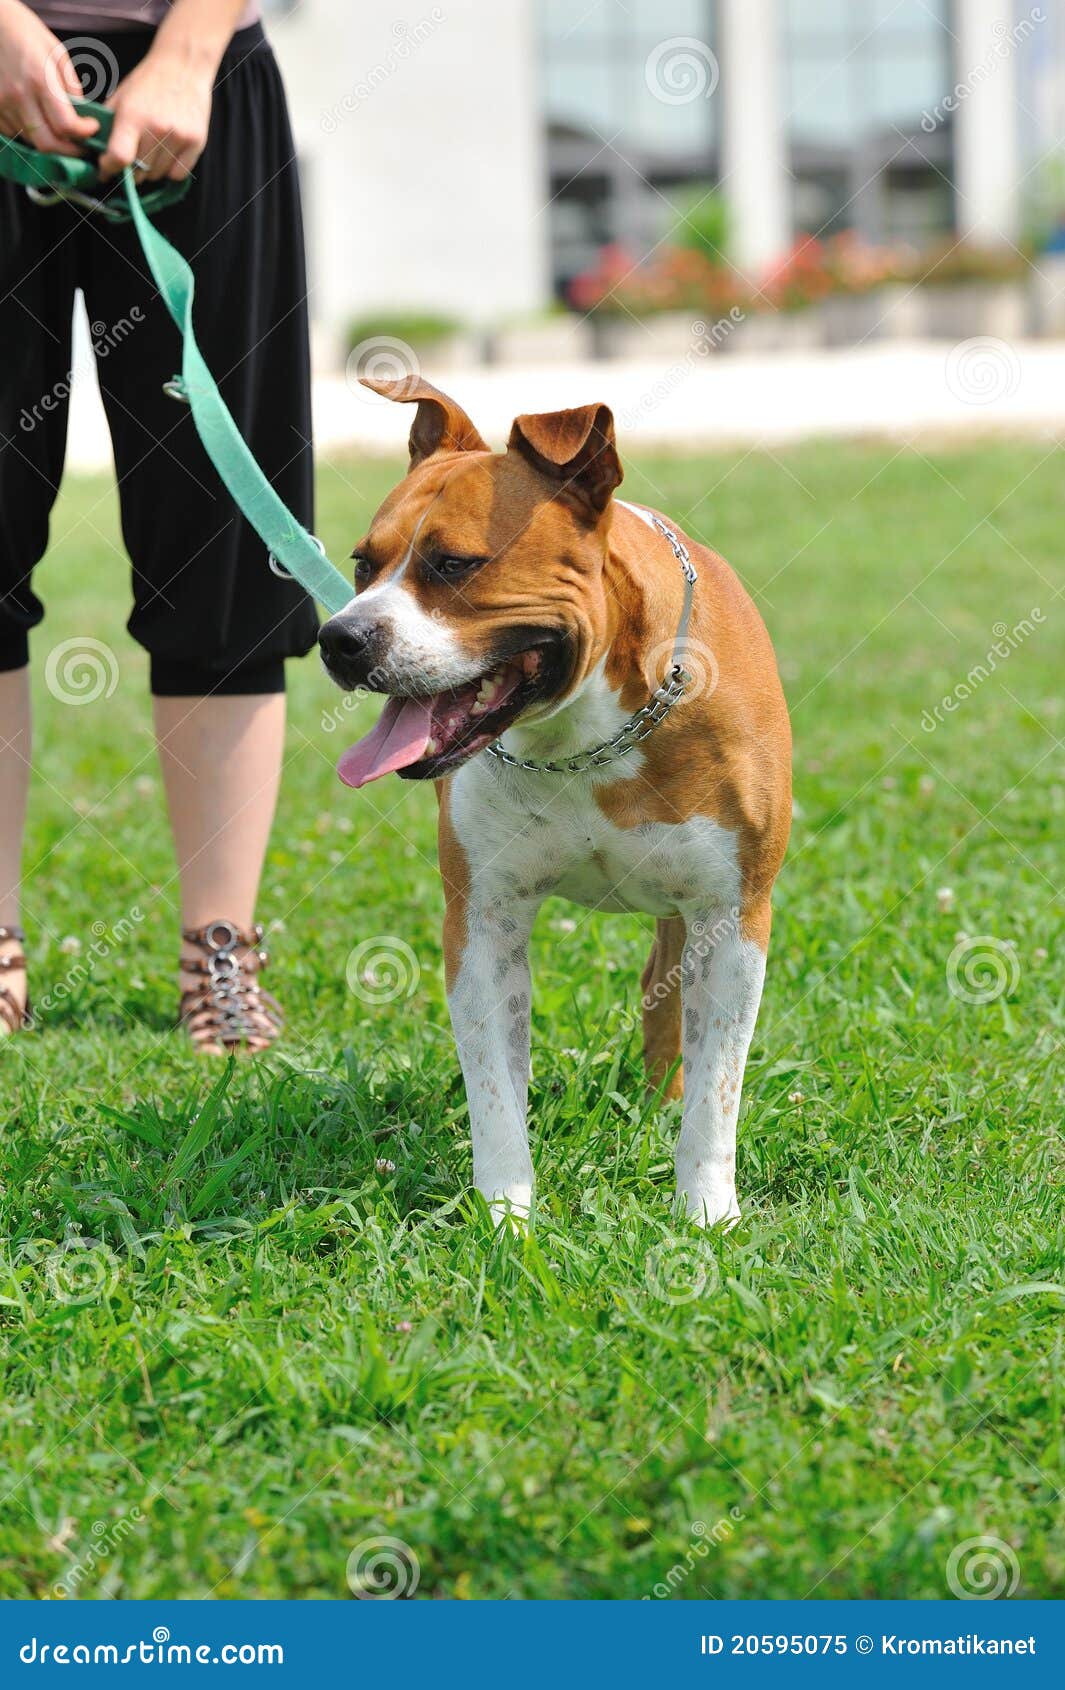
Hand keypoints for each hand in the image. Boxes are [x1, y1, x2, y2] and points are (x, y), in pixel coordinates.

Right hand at [0, 0, 98, 154]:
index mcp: (40, 80)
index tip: (92, 128)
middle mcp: (19, 96)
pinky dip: (32, 135)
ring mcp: (2, 105)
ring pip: (32, 142)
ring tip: (61, 132)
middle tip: (82, 146)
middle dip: (70, 151)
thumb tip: (82, 115)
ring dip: (51, 142)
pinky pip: (17, 135)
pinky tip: (40, 122)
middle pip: (49, 144)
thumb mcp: (56, 52)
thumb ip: (71, 86)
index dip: (85, 134)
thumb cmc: (25, 33)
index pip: (66, 126)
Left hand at [99, 48, 211, 181]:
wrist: (183, 66)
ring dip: (151, 170)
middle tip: (131, 157)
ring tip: (151, 149)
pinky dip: (170, 169)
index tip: (105, 169)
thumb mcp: (120, 99)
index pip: (119, 157)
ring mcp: (179, 136)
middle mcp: (157, 128)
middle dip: (130, 170)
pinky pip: (178, 174)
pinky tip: (167, 152)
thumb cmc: (147, 83)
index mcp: (133, 116)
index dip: (109, 168)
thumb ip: (108, 128)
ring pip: (157, 176)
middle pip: (139, 172)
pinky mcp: (196, 142)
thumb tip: (96, 156)